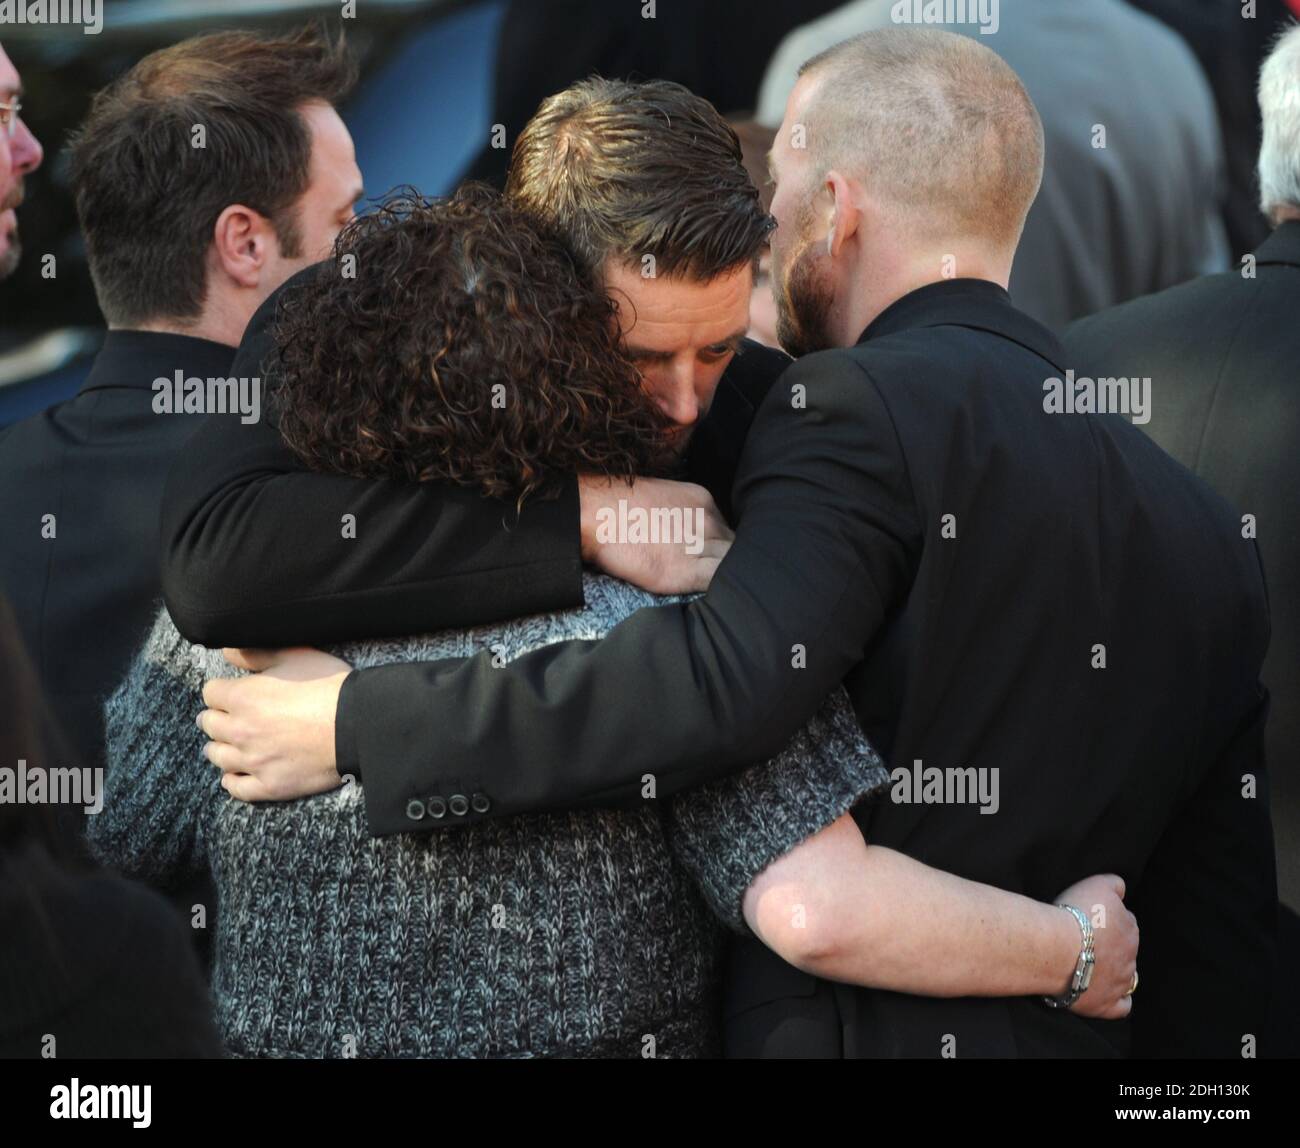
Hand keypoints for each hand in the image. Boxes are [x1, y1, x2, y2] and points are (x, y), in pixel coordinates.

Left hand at [197, 647, 350, 802]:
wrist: (358, 724)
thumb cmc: (330, 686)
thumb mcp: (295, 656)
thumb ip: (256, 653)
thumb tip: (227, 652)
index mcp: (243, 697)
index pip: (210, 693)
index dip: (223, 690)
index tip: (233, 692)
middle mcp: (240, 730)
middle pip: (208, 725)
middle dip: (218, 717)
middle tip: (232, 716)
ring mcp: (253, 761)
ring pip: (217, 756)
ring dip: (221, 747)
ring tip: (232, 743)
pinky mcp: (270, 785)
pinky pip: (237, 788)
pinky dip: (233, 780)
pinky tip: (236, 773)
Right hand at [578, 475, 733, 593]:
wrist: (594, 514)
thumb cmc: (616, 509)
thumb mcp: (661, 500)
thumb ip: (682, 517)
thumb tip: (685, 537)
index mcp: (702, 501)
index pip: (725, 530)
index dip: (719, 547)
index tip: (710, 558)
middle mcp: (708, 521)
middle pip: (734, 547)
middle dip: (727, 560)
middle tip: (712, 576)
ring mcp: (701, 546)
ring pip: (731, 565)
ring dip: (725, 577)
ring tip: (711, 587)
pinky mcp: (689, 571)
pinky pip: (717, 584)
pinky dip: (716, 591)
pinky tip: (709, 596)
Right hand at [1052, 873, 1138, 1019]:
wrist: (1056, 949)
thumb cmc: (1074, 914)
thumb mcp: (1096, 884)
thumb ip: (1115, 884)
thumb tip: (1122, 889)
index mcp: (1129, 928)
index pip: (1126, 921)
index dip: (1108, 920)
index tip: (1091, 919)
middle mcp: (1130, 956)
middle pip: (1126, 949)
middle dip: (1112, 945)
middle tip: (1087, 940)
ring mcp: (1121, 982)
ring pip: (1127, 976)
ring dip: (1114, 971)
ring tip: (1091, 965)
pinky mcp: (1107, 1004)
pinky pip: (1123, 1006)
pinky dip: (1118, 1001)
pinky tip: (1105, 992)